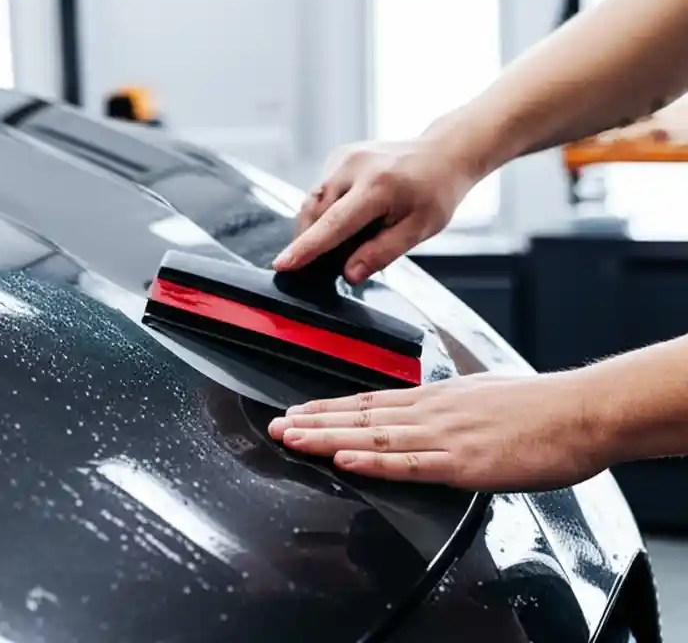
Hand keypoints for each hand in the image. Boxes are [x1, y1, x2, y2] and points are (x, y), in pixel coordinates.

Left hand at [266, 373, 614, 491]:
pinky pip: (409, 462)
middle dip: (313, 422)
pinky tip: (345, 459)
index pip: (369, 402)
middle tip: (275, 425)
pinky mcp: (463, 461)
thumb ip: (449, 406)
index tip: (296, 412)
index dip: (328, 409)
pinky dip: (374, 461)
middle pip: (360, 417)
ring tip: (292, 437)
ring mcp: (444, 436)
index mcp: (435, 398)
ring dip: (328, 437)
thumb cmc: (540, 407)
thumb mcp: (481, 395)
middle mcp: (431, 412)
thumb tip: (428, 409)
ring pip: (374, 437)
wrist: (581, 412)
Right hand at [272, 136, 484, 283]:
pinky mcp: (338, 155)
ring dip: (316, 226)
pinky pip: (320, 189)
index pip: (334, 224)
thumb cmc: (436, 193)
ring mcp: (344, 156)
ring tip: (338, 241)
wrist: (444, 153)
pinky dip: (324, 210)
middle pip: (316, 211)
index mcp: (378, 186)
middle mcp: (355, 166)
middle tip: (322, 265)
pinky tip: (344, 217)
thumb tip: (348, 273)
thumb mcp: (419, 229)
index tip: (283, 264)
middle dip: (310, 240)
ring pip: (313, 200)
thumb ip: (382, 252)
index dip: (307, 248)